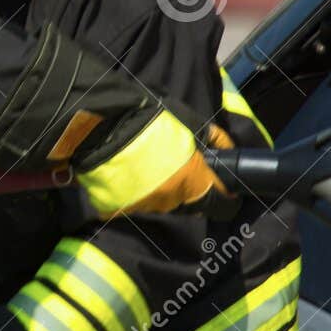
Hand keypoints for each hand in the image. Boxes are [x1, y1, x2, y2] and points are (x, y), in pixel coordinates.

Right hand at [76, 112, 235, 218]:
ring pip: (161, 203)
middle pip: (190, 204)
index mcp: (193, 184)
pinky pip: (132, 203)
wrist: (103, 126)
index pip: (222, 206)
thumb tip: (227, 149)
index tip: (222, 187)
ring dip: (160, 190)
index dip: (226, 197)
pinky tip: (127, 172)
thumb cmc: (150, 120)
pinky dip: (133, 191)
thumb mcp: (191, 122)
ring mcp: (143, 207)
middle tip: (178, 165)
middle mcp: (172, 202)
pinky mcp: (118, 209)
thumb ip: (214, 139)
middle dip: (189, 189)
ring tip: (148, 165)